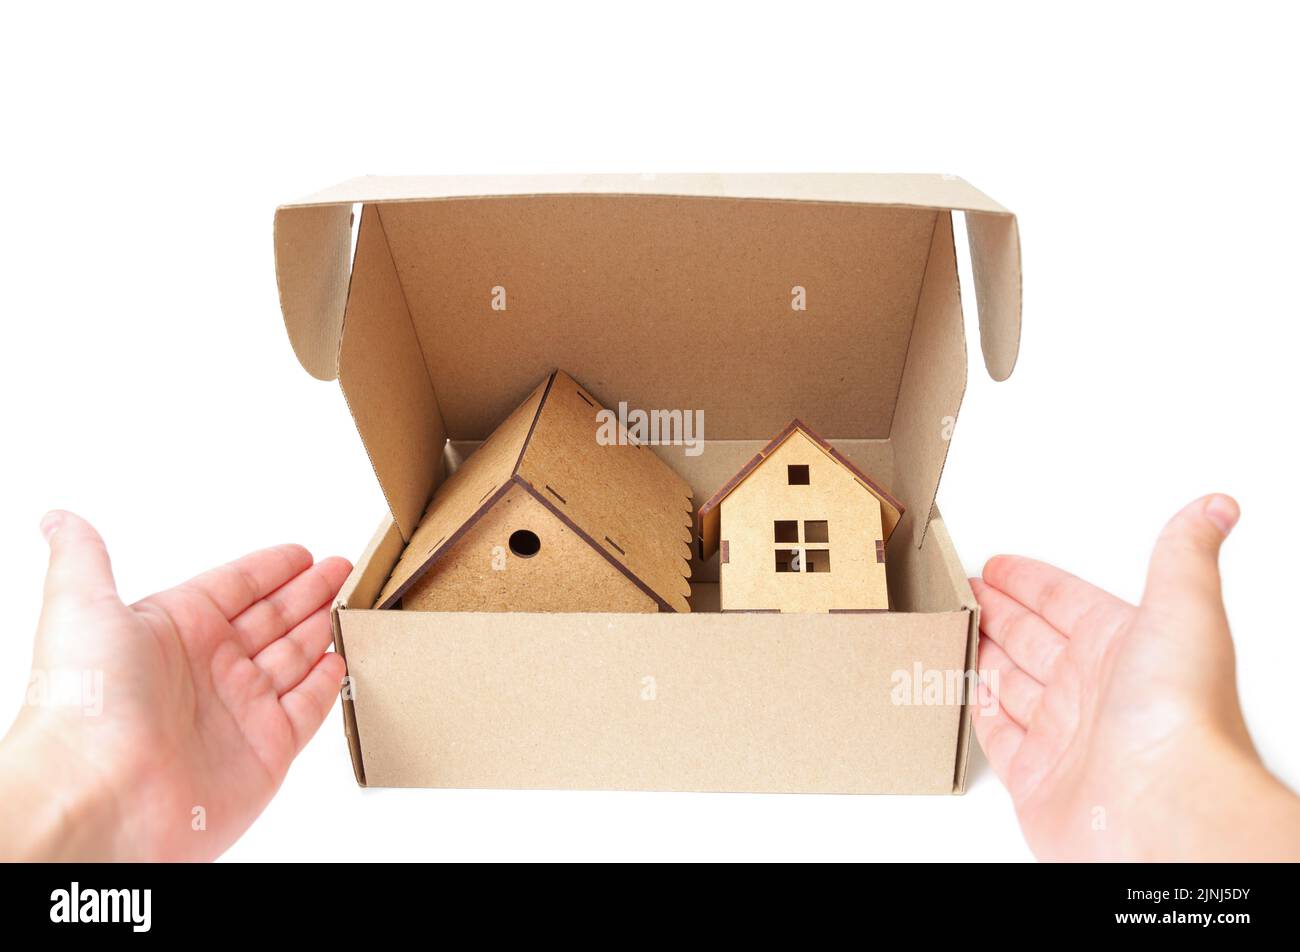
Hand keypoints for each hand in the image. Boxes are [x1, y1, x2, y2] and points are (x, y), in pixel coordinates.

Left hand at [0, 511, 350, 860]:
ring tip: (352, 606)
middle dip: (308, 593)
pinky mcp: (267, 751)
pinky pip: (308, 710)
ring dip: (322, 631)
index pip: (234, 589)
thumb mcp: (81, 607)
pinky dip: (327, 686)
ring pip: (294, 659)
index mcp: (173, 630)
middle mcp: (207, 669)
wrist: (99, 797)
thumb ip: (83, 558)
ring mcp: (240, 710)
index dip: (270, 570)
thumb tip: (60, 519)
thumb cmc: (88, 703)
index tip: (303, 554)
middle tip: (342, 571)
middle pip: (272, 620)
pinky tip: (340, 660)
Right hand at [972, 494, 1299, 860]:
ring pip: (1010, 683)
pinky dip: (976, 710)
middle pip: (1032, 640)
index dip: (1031, 582)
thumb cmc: (1178, 714)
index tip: (998, 565)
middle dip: (996, 611)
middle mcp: (1095, 691)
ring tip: (950, 629)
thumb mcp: (1184, 608)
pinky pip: (997, 736)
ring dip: (981, 654)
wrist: (1162, 809)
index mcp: (1123, 647)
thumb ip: (1184, 553)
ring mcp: (1063, 736)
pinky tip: (963, 691)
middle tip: (960, 590)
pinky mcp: (1035, 778)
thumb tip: (1215, 507)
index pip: (1065, 603)